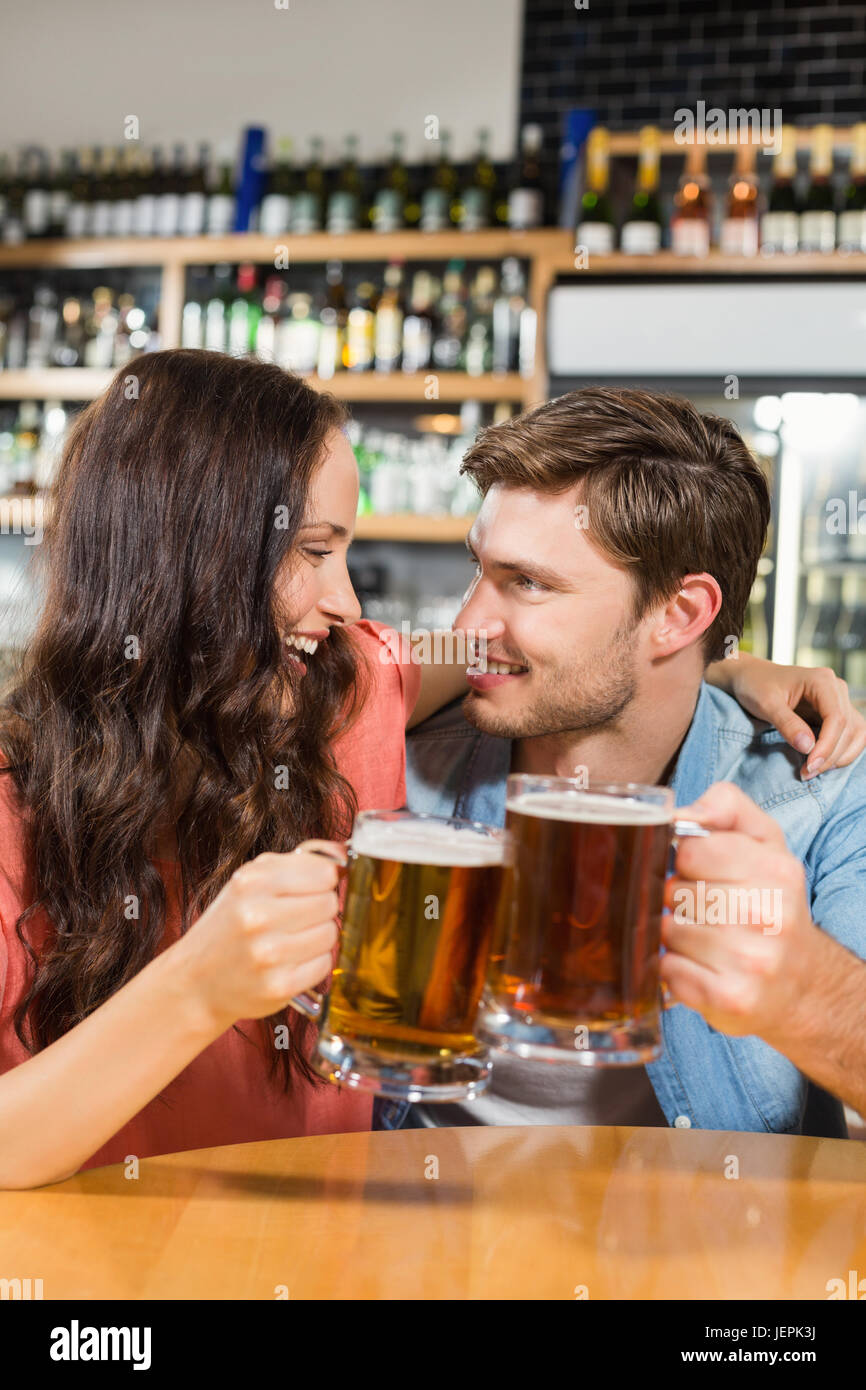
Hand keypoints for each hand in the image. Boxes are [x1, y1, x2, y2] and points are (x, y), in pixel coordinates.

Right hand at [172, 841, 345, 1032]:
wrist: (197, 981)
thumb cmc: (230, 926)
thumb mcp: (251, 881)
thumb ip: (297, 862)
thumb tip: (342, 854)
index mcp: (251, 882)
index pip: (324, 872)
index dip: (321, 881)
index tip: (309, 890)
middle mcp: (257, 916)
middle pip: (329, 902)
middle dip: (318, 910)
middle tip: (295, 919)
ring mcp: (268, 953)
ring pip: (330, 933)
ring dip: (317, 937)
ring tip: (290, 941)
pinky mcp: (279, 986)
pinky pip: (324, 964)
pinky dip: (313, 963)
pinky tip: (289, 962)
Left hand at [660, 782, 822, 1048]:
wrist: (799, 982)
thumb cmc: (770, 903)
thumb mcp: (763, 841)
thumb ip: (726, 807)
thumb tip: (681, 811)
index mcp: (775, 871)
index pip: (690, 850)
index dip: (686, 860)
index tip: (702, 873)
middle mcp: (767, 916)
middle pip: (675, 891)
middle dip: (679, 898)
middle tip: (706, 910)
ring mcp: (749, 961)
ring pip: (666, 930)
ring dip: (674, 933)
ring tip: (703, 938)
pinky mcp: (728, 999)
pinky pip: (667, 969)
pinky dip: (673, 967)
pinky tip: (698, 966)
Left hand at [708, 653, 865, 778]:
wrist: (752, 678)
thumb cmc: (756, 686)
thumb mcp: (765, 704)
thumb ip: (787, 724)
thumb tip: (808, 747)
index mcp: (822, 681)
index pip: (837, 717)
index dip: (827, 745)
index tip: (810, 766)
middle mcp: (836, 690)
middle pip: (849, 728)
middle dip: (830, 756)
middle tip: (807, 773)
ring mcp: (838, 702)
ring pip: (856, 734)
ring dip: (839, 757)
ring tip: (812, 771)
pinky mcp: (835, 714)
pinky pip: (849, 736)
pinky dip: (839, 753)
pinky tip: (819, 763)